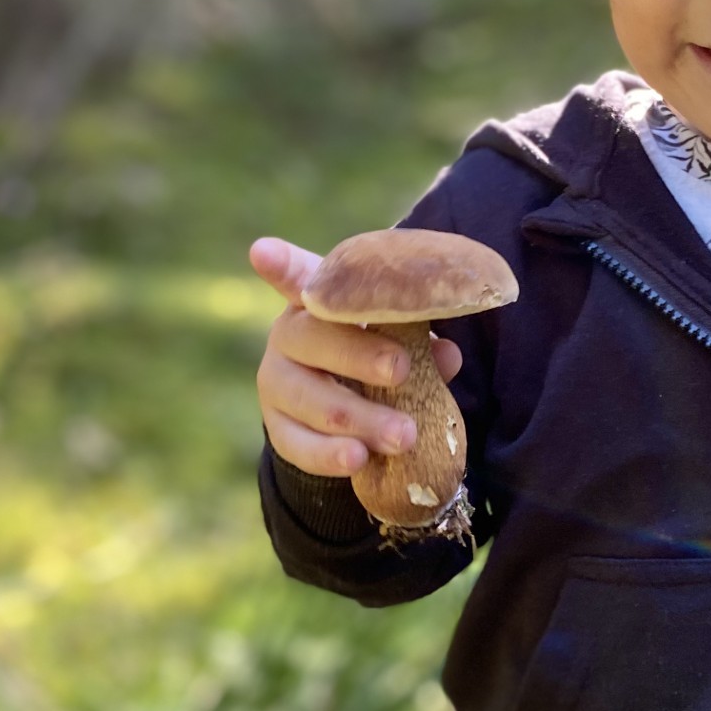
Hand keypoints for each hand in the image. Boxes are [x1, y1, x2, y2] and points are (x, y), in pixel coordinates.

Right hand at [250, 236, 462, 479]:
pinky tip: (358, 459)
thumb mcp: (398, 338)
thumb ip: (418, 340)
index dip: (281, 264)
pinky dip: (329, 455)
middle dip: (358, 355)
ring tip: (403, 436)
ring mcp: (277, 382)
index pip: (297, 275)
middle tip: (401, 369)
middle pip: (312, 338)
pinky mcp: (277, 427)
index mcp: (316, 300)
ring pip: (310, 398)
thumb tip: (447, 355)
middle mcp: (288, 335)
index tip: (263, 251)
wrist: (345, 406)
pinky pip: (298, 445)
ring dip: (360, 418)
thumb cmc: (375, 352)